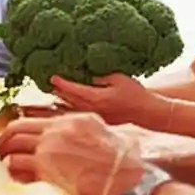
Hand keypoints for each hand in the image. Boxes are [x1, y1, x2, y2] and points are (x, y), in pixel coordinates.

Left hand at [0, 113, 144, 194]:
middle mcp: (56, 133)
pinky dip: (14, 174)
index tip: (9, 139)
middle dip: (3, 143)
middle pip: (15, 132)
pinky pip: (19, 170)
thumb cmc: (121, 161)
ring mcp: (50, 153)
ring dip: (6, 160)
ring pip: (13, 151)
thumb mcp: (101, 131)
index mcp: (70, 121)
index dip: (13, 131)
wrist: (132, 181)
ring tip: (5, 168)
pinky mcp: (47, 173)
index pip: (29, 121)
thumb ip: (78, 128)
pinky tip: (17, 179)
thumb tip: (59, 132)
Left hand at [50, 74, 165, 126]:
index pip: (74, 90)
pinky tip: (68, 101)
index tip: (52, 77)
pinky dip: (73, 106)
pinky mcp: (100, 119)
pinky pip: (81, 112)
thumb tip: (86, 75)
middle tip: (48, 82)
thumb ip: (99, 78)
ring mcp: (96, 116)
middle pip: (70, 100)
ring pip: (74, 108)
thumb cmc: (134, 92)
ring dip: (64, 99)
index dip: (62, 83)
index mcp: (97, 97)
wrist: (145, 111)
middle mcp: (94, 109)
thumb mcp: (117, 78)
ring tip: (54, 91)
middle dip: (59, 91)